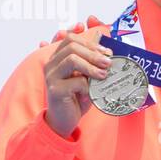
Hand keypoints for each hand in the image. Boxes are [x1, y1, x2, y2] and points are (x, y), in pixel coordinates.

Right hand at [43, 18, 109, 138]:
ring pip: (72, 60)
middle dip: (94, 53)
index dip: (90, 43)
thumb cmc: (77, 97)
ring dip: (92, 67)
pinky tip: (89, 95)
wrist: (64, 120)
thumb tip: (107, 50)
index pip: (71, 39)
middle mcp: (51, 64)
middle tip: (108, 63)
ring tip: (103, 75)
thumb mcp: (86, 77)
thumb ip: (91, 63)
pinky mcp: (55, 90)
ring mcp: (51, 76)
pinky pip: (76, 81)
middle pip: (72, 46)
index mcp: (58, 58)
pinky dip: (87, 87)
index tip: (106, 51)